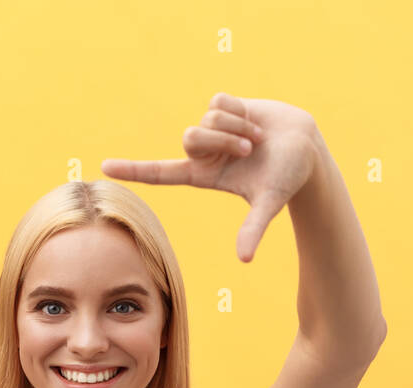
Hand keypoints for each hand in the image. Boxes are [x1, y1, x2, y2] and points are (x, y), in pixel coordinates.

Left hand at [101, 92, 321, 261]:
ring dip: (237, 128)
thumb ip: (254, 229)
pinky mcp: (224, 108)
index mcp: (204, 175)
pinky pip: (219, 102)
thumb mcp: (269, 202)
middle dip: (223, 141)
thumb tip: (244, 260)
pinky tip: (254, 121)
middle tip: (250, 150)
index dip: (134, 169)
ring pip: (207, 119)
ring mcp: (212, 130)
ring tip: (257, 139)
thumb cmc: (288, 177)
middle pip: (190, 137)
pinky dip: (241, 112)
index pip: (160, 173)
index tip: (104, 166)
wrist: (307, 148)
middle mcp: (204, 153)